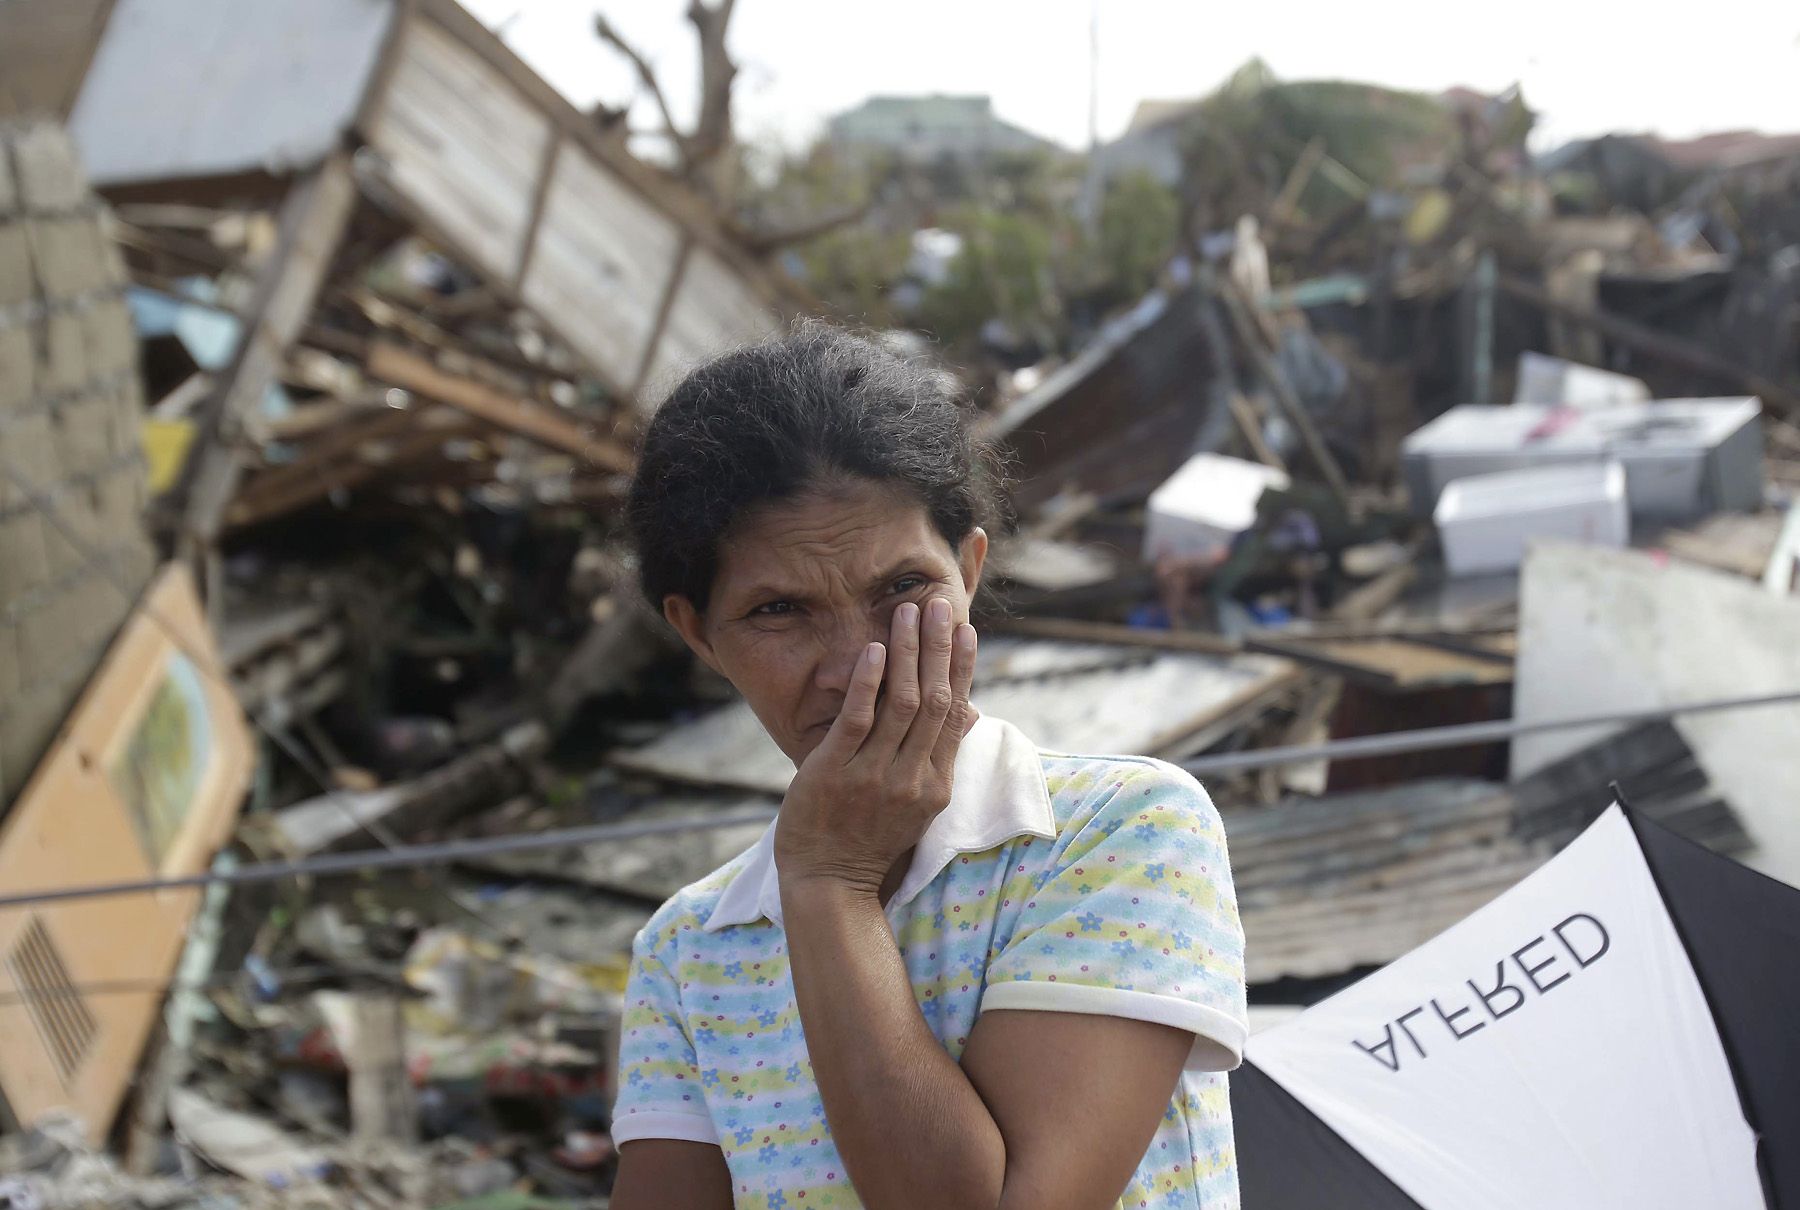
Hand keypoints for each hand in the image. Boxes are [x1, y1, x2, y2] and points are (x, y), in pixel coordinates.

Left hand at [774, 596, 977, 897]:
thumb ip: (940, 758)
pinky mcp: (836, 772)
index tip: (966, 630)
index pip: (954, 714)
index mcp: (935, 785)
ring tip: (907, 612)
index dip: (961, 669)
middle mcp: (912, 778)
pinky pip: (857, 719)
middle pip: (935, 700)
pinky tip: (873, 649)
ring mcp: (874, 775)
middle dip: (938, 648)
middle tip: (939, 604)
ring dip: (907, 653)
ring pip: (901, 703)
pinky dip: (868, 682)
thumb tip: (969, 712)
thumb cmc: (869, 842)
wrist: (829, 884)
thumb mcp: (919, 806)